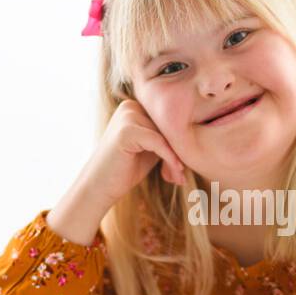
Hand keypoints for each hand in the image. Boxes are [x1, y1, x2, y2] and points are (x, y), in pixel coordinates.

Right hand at [48, 97, 188, 245]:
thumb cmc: (125, 170)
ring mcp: (127, 116)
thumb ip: (166, 139)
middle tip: (180, 176)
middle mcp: (130, 106)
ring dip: (176, 158)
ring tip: (177, 177)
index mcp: (135, 106)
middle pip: (168, 126)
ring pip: (166, 135)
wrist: (98, 188)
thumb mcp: (151, 150)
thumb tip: (197, 136)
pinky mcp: (127, 130)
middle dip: (178, 151)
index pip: (167, 120)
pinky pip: (159, 143)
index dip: (178, 142)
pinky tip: (175, 174)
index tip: (183, 166)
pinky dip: (170, 159)